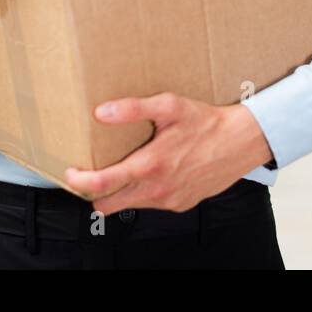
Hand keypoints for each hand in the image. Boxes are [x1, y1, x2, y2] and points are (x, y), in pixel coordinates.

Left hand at [64, 94, 272, 214]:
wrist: (241, 142)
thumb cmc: (206, 122)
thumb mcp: (170, 106)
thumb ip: (134, 109)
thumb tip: (102, 112)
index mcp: (150, 166)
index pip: (101, 185)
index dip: (78, 182)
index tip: (70, 172)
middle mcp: (156, 189)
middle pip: (107, 204)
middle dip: (93, 192)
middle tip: (91, 173)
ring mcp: (169, 201)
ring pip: (130, 204)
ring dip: (121, 191)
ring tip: (124, 167)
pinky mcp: (180, 205)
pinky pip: (152, 203)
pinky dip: (145, 191)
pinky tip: (154, 171)